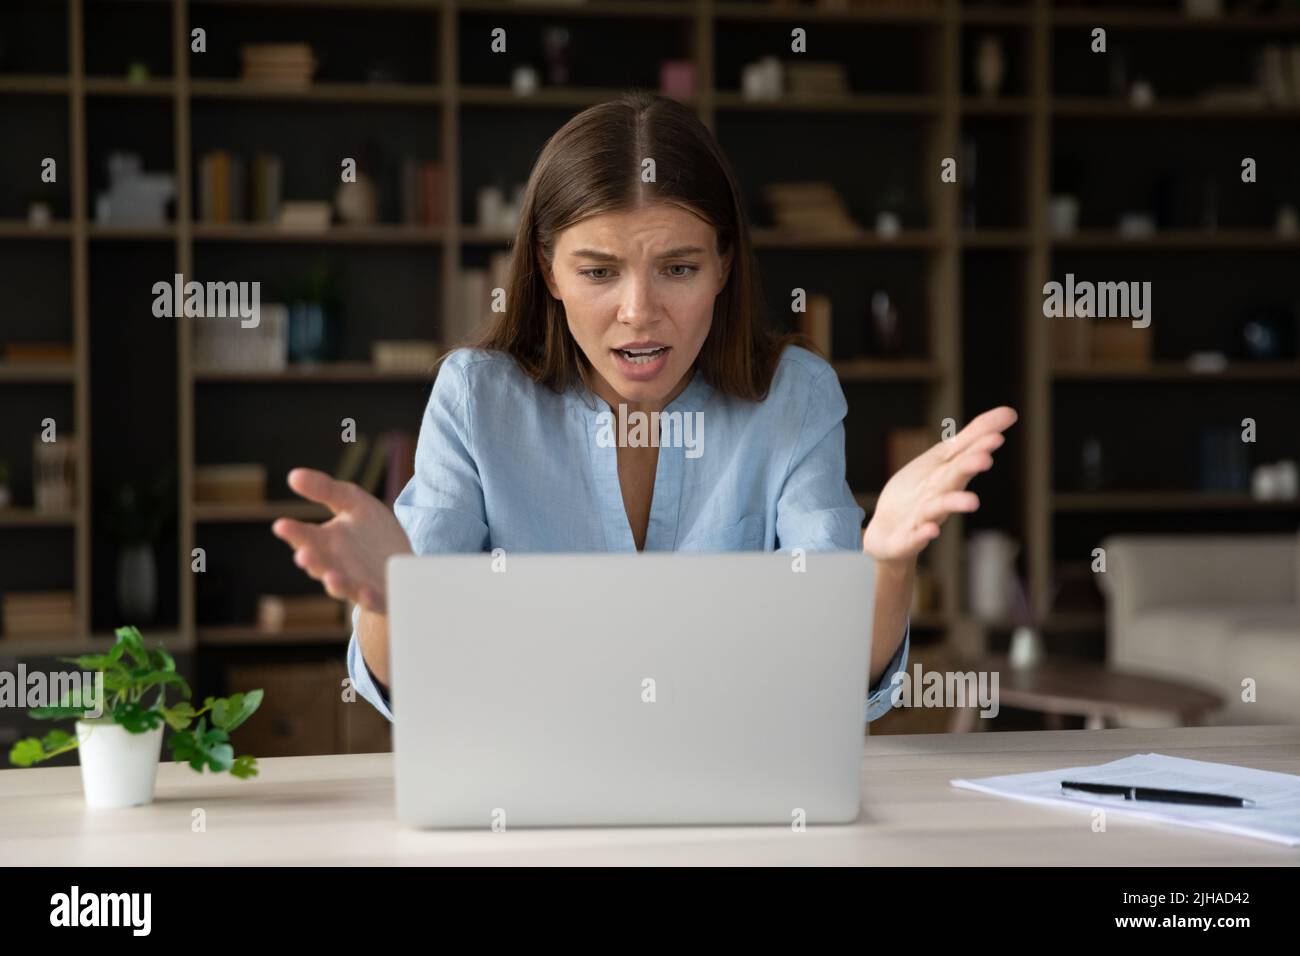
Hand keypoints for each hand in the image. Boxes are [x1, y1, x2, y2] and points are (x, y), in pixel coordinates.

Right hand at [270, 468, 412, 614]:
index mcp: (326, 541)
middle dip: (311, 560)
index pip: (305, 536)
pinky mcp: (378, 596)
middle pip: (319, 564)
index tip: (281, 525)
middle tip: (303, 555)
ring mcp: (355, 583)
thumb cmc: (372, 532)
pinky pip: (371, 599)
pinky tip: (366, 591)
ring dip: (335, 583)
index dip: (294, 532)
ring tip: (331, 577)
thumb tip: (293, 475)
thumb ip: (326, 490)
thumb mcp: (353, 502)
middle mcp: (335, 565)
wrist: (402, 560)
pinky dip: (367, 597)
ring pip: (341, 586)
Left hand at [862, 406, 1017, 570]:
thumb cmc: (920, 491)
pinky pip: (916, 536)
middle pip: (954, 478)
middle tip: (984, 459)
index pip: (964, 457)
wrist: (889, 530)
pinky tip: (931, 530)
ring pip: (939, 508)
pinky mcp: (908, 538)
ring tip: (972, 502)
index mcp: (948, 474)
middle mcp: (940, 495)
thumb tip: (1010, 412)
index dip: (978, 447)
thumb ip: (972, 438)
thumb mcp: (942, 459)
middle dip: (968, 468)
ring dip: (954, 503)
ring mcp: (924, 517)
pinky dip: (923, 534)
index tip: (996, 437)